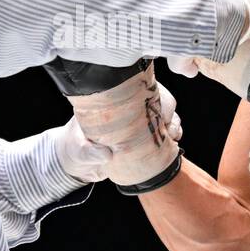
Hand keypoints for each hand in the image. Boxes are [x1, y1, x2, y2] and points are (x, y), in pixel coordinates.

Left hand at [60, 64, 183, 193]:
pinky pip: (162, 130)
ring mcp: (136, 120)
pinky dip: (171, 134)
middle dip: (167, 110)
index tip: (158, 111)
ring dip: (173, 123)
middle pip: (155, 98)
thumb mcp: (79, 150)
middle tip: (169, 126)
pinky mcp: (141, 135)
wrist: (78, 162)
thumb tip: (107, 154)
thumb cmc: (75, 148)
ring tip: (174, 135)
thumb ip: (90, 152)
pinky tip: (173, 143)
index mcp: (111, 102)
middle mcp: (126, 107)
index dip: (152, 96)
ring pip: (163, 113)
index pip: (136, 88)